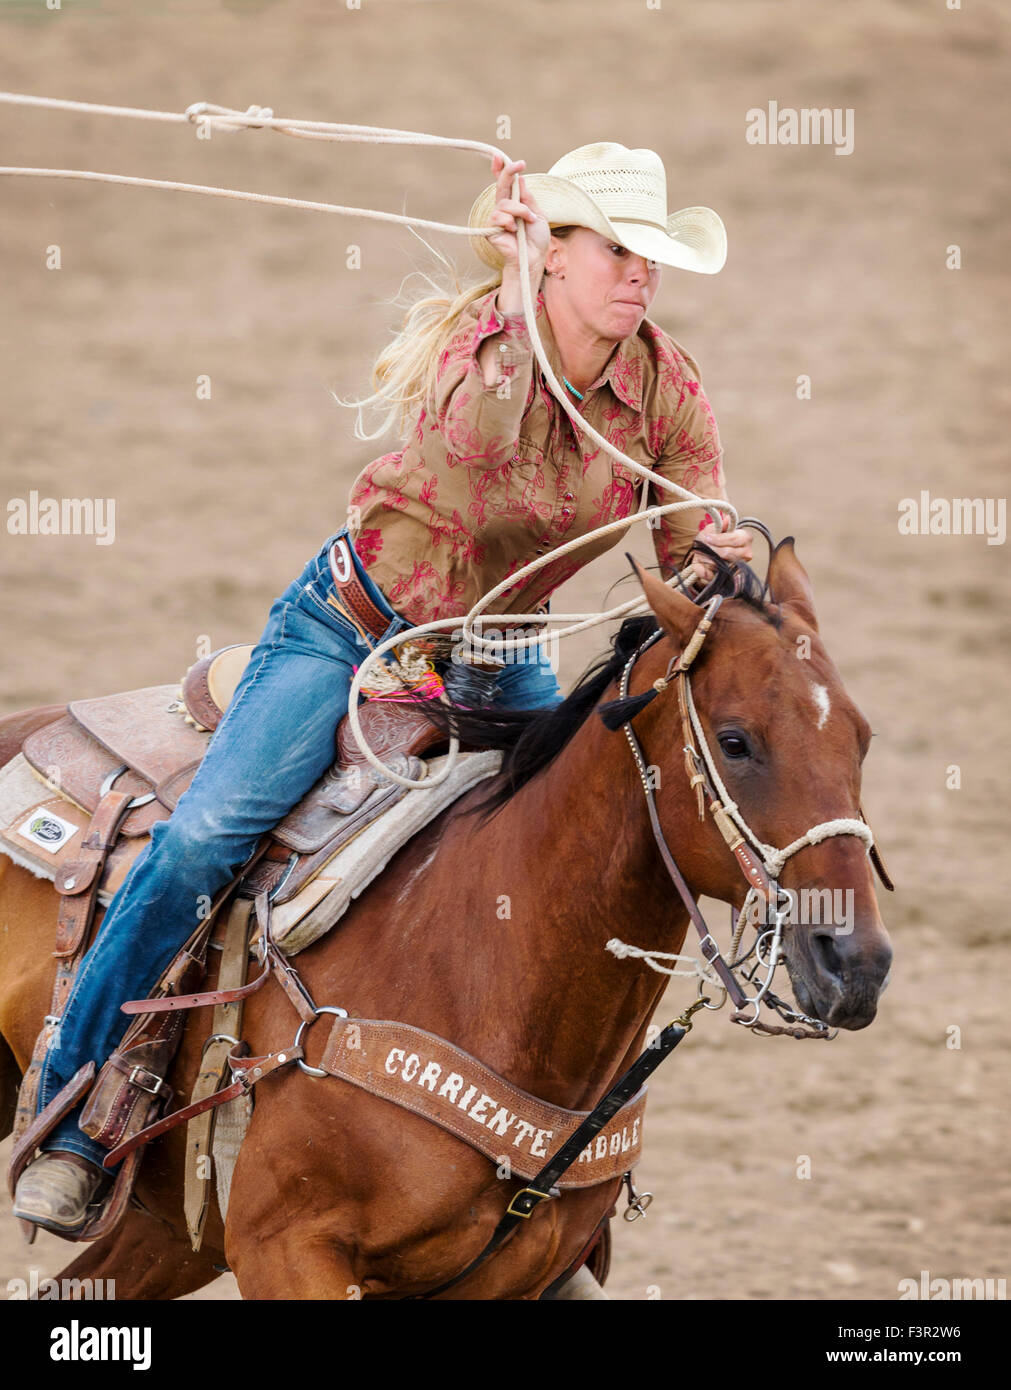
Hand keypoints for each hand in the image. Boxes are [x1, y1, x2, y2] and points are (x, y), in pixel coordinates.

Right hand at [485, 154, 550, 283]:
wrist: (533, 258)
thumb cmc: (537, 239)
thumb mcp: (538, 214)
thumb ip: (527, 198)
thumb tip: (520, 178)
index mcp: (514, 203)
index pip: (505, 183)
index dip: (501, 169)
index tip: (500, 157)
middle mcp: (503, 208)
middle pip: (501, 184)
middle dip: (508, 172)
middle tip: (520, 164)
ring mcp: (496, 218)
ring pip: (505, 203)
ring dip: (520, 211)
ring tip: (528, 221)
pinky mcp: (490, 229)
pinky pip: (499, 217)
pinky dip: (511, 222)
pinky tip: (514, 231)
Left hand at [691, 512, 752, 582]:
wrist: (708, 553)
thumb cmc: (713, 539)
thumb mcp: (713, 528)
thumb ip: (719, 525)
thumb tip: (726, 519)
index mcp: (746, 538)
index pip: (733, 539)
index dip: (718, 539)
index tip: (707, 537)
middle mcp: (747, 553)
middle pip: (727, 553)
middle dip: (711, 549)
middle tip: (702, 546)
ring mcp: (741, 566)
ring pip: (721, 564)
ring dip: (707, 558)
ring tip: (701, 553)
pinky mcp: (732, 577)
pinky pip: (716, 574)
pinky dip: (706, 569)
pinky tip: (703, 563)